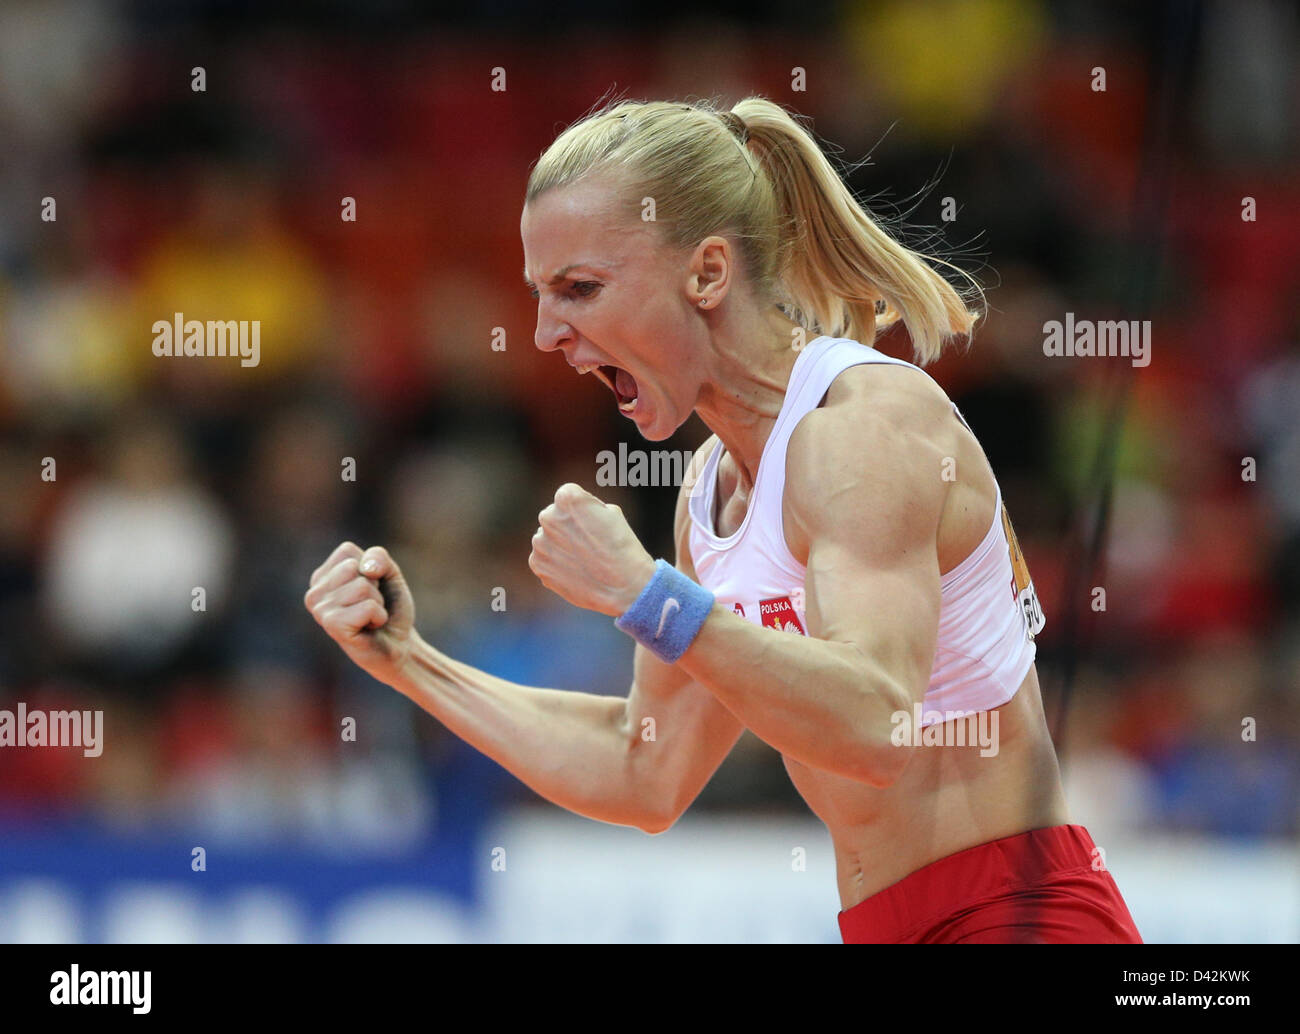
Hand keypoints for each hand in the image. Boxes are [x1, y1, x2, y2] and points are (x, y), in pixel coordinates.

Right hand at [304, 542, 415, 685]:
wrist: (398, 645)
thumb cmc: (390, 608)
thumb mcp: (389, 573)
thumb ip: (378, 557)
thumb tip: (366, 568)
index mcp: (322, 576)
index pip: (347, 551)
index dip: (370, 568)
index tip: (370, 588)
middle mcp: (314, 592)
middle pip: (353, 567)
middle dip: (374, 586)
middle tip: (371, 606)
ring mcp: (320, 610)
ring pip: (362, 586)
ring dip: (377, 602)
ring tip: (370, 618)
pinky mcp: (332, 625)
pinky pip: (367, 606)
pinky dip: (379, 615)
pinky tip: (370, 627)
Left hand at [529, 483, 656, 615]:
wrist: (624, 586)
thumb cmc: (622, 546)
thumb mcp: (611, 512)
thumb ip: (585, 507)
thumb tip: (570, 513)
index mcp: (567, 497)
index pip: (568, 496)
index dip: (584, 510)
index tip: (596, 524)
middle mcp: (548, 516)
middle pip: (554, 516)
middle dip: (567, 527)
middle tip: (589, 544)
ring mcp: (540, 542)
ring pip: (547, 538)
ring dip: (560, 545)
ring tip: (584, 560)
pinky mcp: (537, 564)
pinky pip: (544, 558)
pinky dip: (556, 563)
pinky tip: (575, 571)